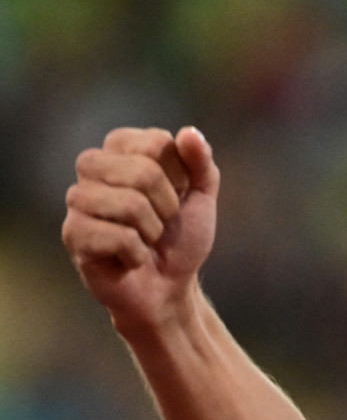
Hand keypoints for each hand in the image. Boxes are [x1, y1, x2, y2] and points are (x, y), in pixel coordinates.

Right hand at [60, 126, 220, 330]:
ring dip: (152, 231)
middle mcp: (92, 167)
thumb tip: (189, 132)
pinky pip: (119, 237)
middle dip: (167, 205)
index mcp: (121, 149)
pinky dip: (137, 254)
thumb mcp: (202, 197)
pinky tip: (129, 258)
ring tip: (144, 240)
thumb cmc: (180, 238)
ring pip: (130, 204)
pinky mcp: (72, 233)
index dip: (179, 176)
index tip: (176, 196)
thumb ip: (201, 163)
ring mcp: (78, 200)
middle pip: (143, 171)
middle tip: (161, 222)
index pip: (157, 142)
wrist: (170, 287)